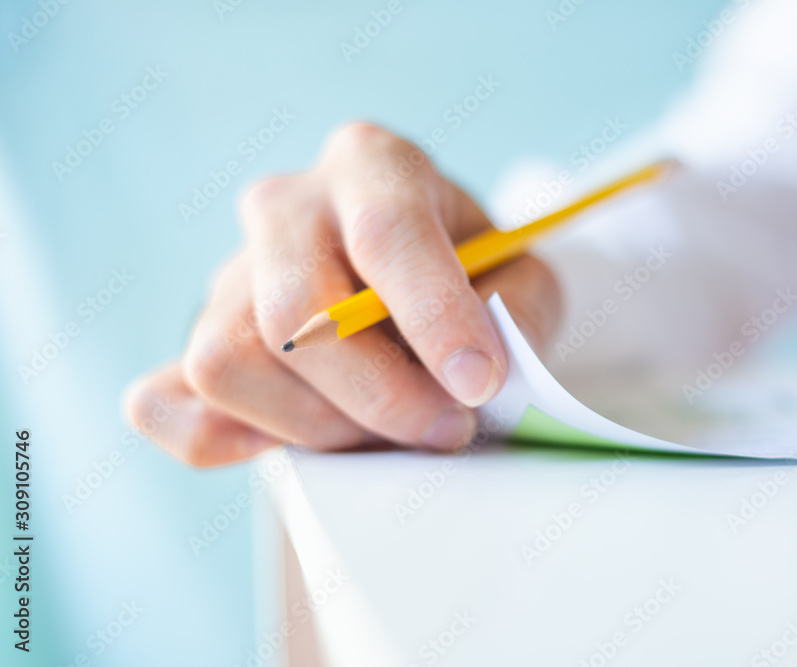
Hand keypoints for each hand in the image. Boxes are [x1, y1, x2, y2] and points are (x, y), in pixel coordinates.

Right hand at [125, 123, 560, 465]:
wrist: (420, 283)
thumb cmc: (472, 273)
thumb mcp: (523, 275)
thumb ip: (519, 312)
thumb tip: (481, 375)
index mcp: (371, 165)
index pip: (384, 231)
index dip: (433, 315)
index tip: (479, 384)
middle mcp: (288, 208)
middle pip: (292, 310)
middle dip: (377, 394)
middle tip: (447, 429)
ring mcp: (233, 272)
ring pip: (228, 362)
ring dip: (316, 425)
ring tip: (383, 431)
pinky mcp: (203, 338)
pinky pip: (164, 402)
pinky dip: (214, 439)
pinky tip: (282, 445)